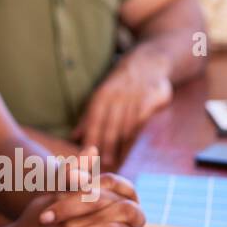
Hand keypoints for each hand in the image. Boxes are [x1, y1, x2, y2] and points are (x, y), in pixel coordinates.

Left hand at [73, 51, 171, 165]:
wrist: (148, 62)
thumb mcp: (102, 96)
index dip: (89, 137)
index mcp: (102, 95)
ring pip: (126, 125)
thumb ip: (89, 117)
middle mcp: (118, 95)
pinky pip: (143, 118)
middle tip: (102, 164)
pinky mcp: (152, 97)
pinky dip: (137, 132)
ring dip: (120, 144)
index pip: (94, 119)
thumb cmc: (120, 84)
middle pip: (110, 124)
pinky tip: (133, 145)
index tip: (85, 155)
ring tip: (116, 160)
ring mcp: (135, 96)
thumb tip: (74, 137)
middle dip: (105, 145)